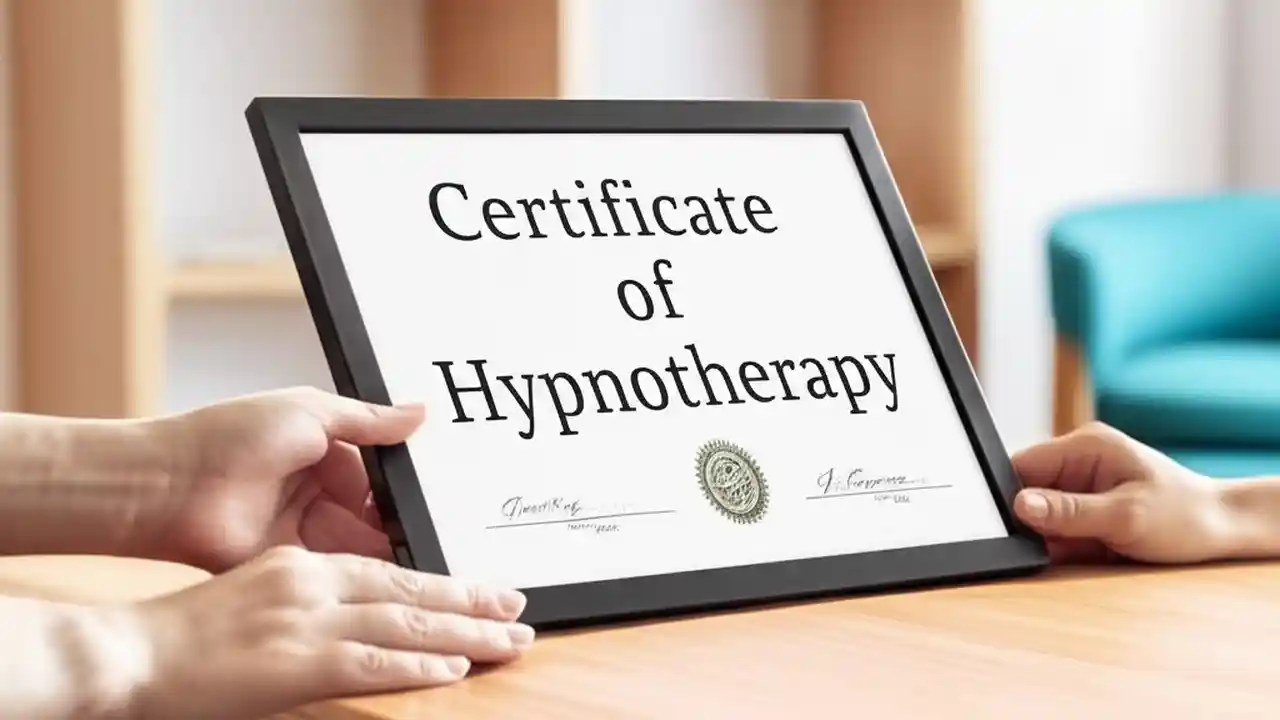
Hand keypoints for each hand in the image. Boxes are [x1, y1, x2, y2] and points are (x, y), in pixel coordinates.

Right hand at [121, 546, 531, 718]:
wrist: (129, 653)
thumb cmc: (184, 636)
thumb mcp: (254, 598)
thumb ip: (307, 605)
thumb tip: (351, 628)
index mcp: (302, 566)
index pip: (390, 572)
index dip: (443, 585)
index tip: (481, 592)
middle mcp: (313, 583)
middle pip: (412, 590)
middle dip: (471, 602)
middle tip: (519, 609)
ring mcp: (308, 621)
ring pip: (407, 625)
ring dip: (466, 634)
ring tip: (511, 640)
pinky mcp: (299, 662)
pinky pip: (374, 663)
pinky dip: (419, 666)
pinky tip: (455, 667)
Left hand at [152, 387, 423, 570]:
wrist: (170, 483)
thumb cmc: (231, 435)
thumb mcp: (312, 411)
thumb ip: (370, 420)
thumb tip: (421, 411)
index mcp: (321, 452)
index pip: (377, 476)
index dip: (404, 491)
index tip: (441, 501)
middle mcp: (311, 491)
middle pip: (370, 515)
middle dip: (398, 525)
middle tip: (438, 536)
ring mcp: (297, 529)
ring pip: (354, 545)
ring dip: (382, 552)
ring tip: (423, 558)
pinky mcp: (282, 563)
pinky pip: (329, 571)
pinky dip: (355, 575)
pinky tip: (388, 578)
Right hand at [1012, 423, 1235, 562]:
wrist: (1224, 532)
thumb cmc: (1185, 516)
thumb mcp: (1125, 516)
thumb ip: (1069, 512)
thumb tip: (1020, 505)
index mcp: (1084, 446)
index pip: (1022, 465)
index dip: (1009, 497)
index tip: (1013, 528)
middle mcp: (1078, 462)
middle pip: (1027, 490)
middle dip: (1034, 522)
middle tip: (1061, 543)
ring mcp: (1081, 486)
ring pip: (1041, 514)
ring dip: (1053, 537)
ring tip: (1087, 546)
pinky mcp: (1086, 509)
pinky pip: (1058, 528)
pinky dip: (1066, 545)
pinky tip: (1090, 551)